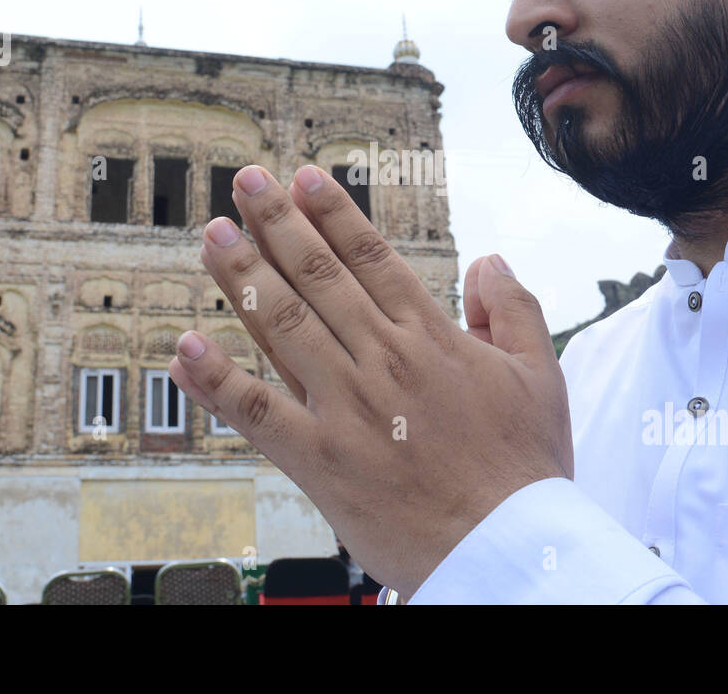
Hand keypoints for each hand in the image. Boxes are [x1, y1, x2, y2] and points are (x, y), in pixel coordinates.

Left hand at [168, 164, 573, 597]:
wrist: (507, 548)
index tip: (303, 178)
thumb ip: (515, 310)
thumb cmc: (526, 469)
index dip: (332, 214)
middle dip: (277, 223)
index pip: (371, 258)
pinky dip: (217, 381)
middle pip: (318, 276)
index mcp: (432, 337)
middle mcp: (382, 359)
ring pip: (283, 325)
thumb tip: (489, 261)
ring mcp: (347, 407)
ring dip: (242, 277)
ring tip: (212, 235)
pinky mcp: (321, 459)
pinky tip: (185, 349)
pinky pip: (258, 413)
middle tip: (245, 182)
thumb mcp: (541, 377)